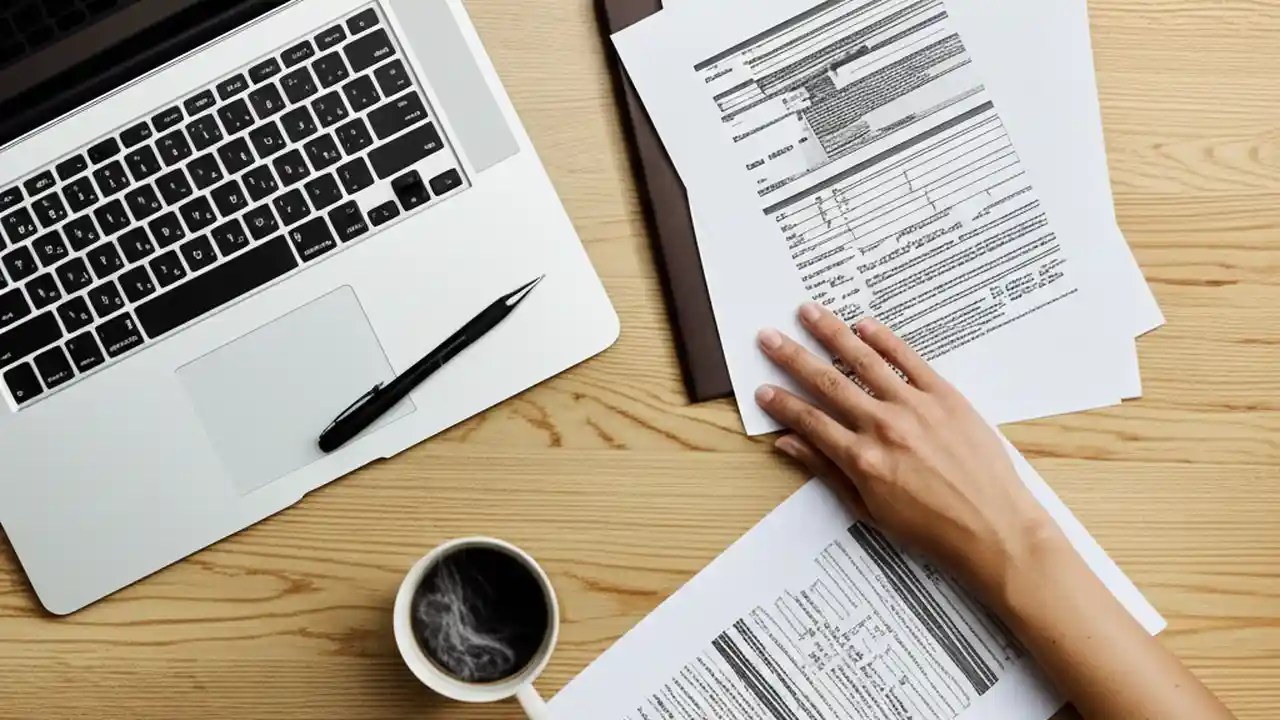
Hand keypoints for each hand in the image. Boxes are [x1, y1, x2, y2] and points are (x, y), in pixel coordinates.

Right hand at [754, 303, 1063, 599]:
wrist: (995, 529)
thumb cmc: (933, 528)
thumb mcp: (870, 509)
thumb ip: (827, 471)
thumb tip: (789, 445)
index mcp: (862, 459)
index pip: (809, 421)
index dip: (782, 404)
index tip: (762, 389)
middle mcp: (883, 427)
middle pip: (827, 383)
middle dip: (793, 358)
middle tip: (769, 336)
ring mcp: (915, 407)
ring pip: (863, 361)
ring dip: (831, 333)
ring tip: (808, 312)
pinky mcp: (945, 396)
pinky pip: (909, 359)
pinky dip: (884, 340)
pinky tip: (864, 324)